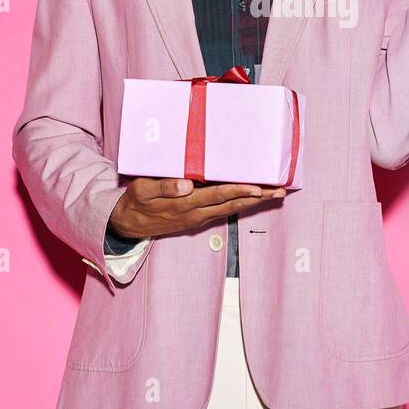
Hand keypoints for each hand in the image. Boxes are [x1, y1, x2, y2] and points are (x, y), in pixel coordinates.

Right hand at [109, 176, 285, 239]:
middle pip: (233, 205)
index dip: (239, 191)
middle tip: (280, 190)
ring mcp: (199, 218)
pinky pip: (224, 211)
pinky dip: (241, 204)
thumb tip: (187, 184)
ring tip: (276, 193)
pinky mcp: (198, 218)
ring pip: (232, 209)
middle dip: (258, 198)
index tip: (257, 188)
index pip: (217, 196)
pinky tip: (252, 198)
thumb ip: (164, 187)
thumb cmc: (136, 202)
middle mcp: (197, 213)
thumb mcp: (143, 191)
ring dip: (255, 202)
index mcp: (185, 204)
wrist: (128, 224)